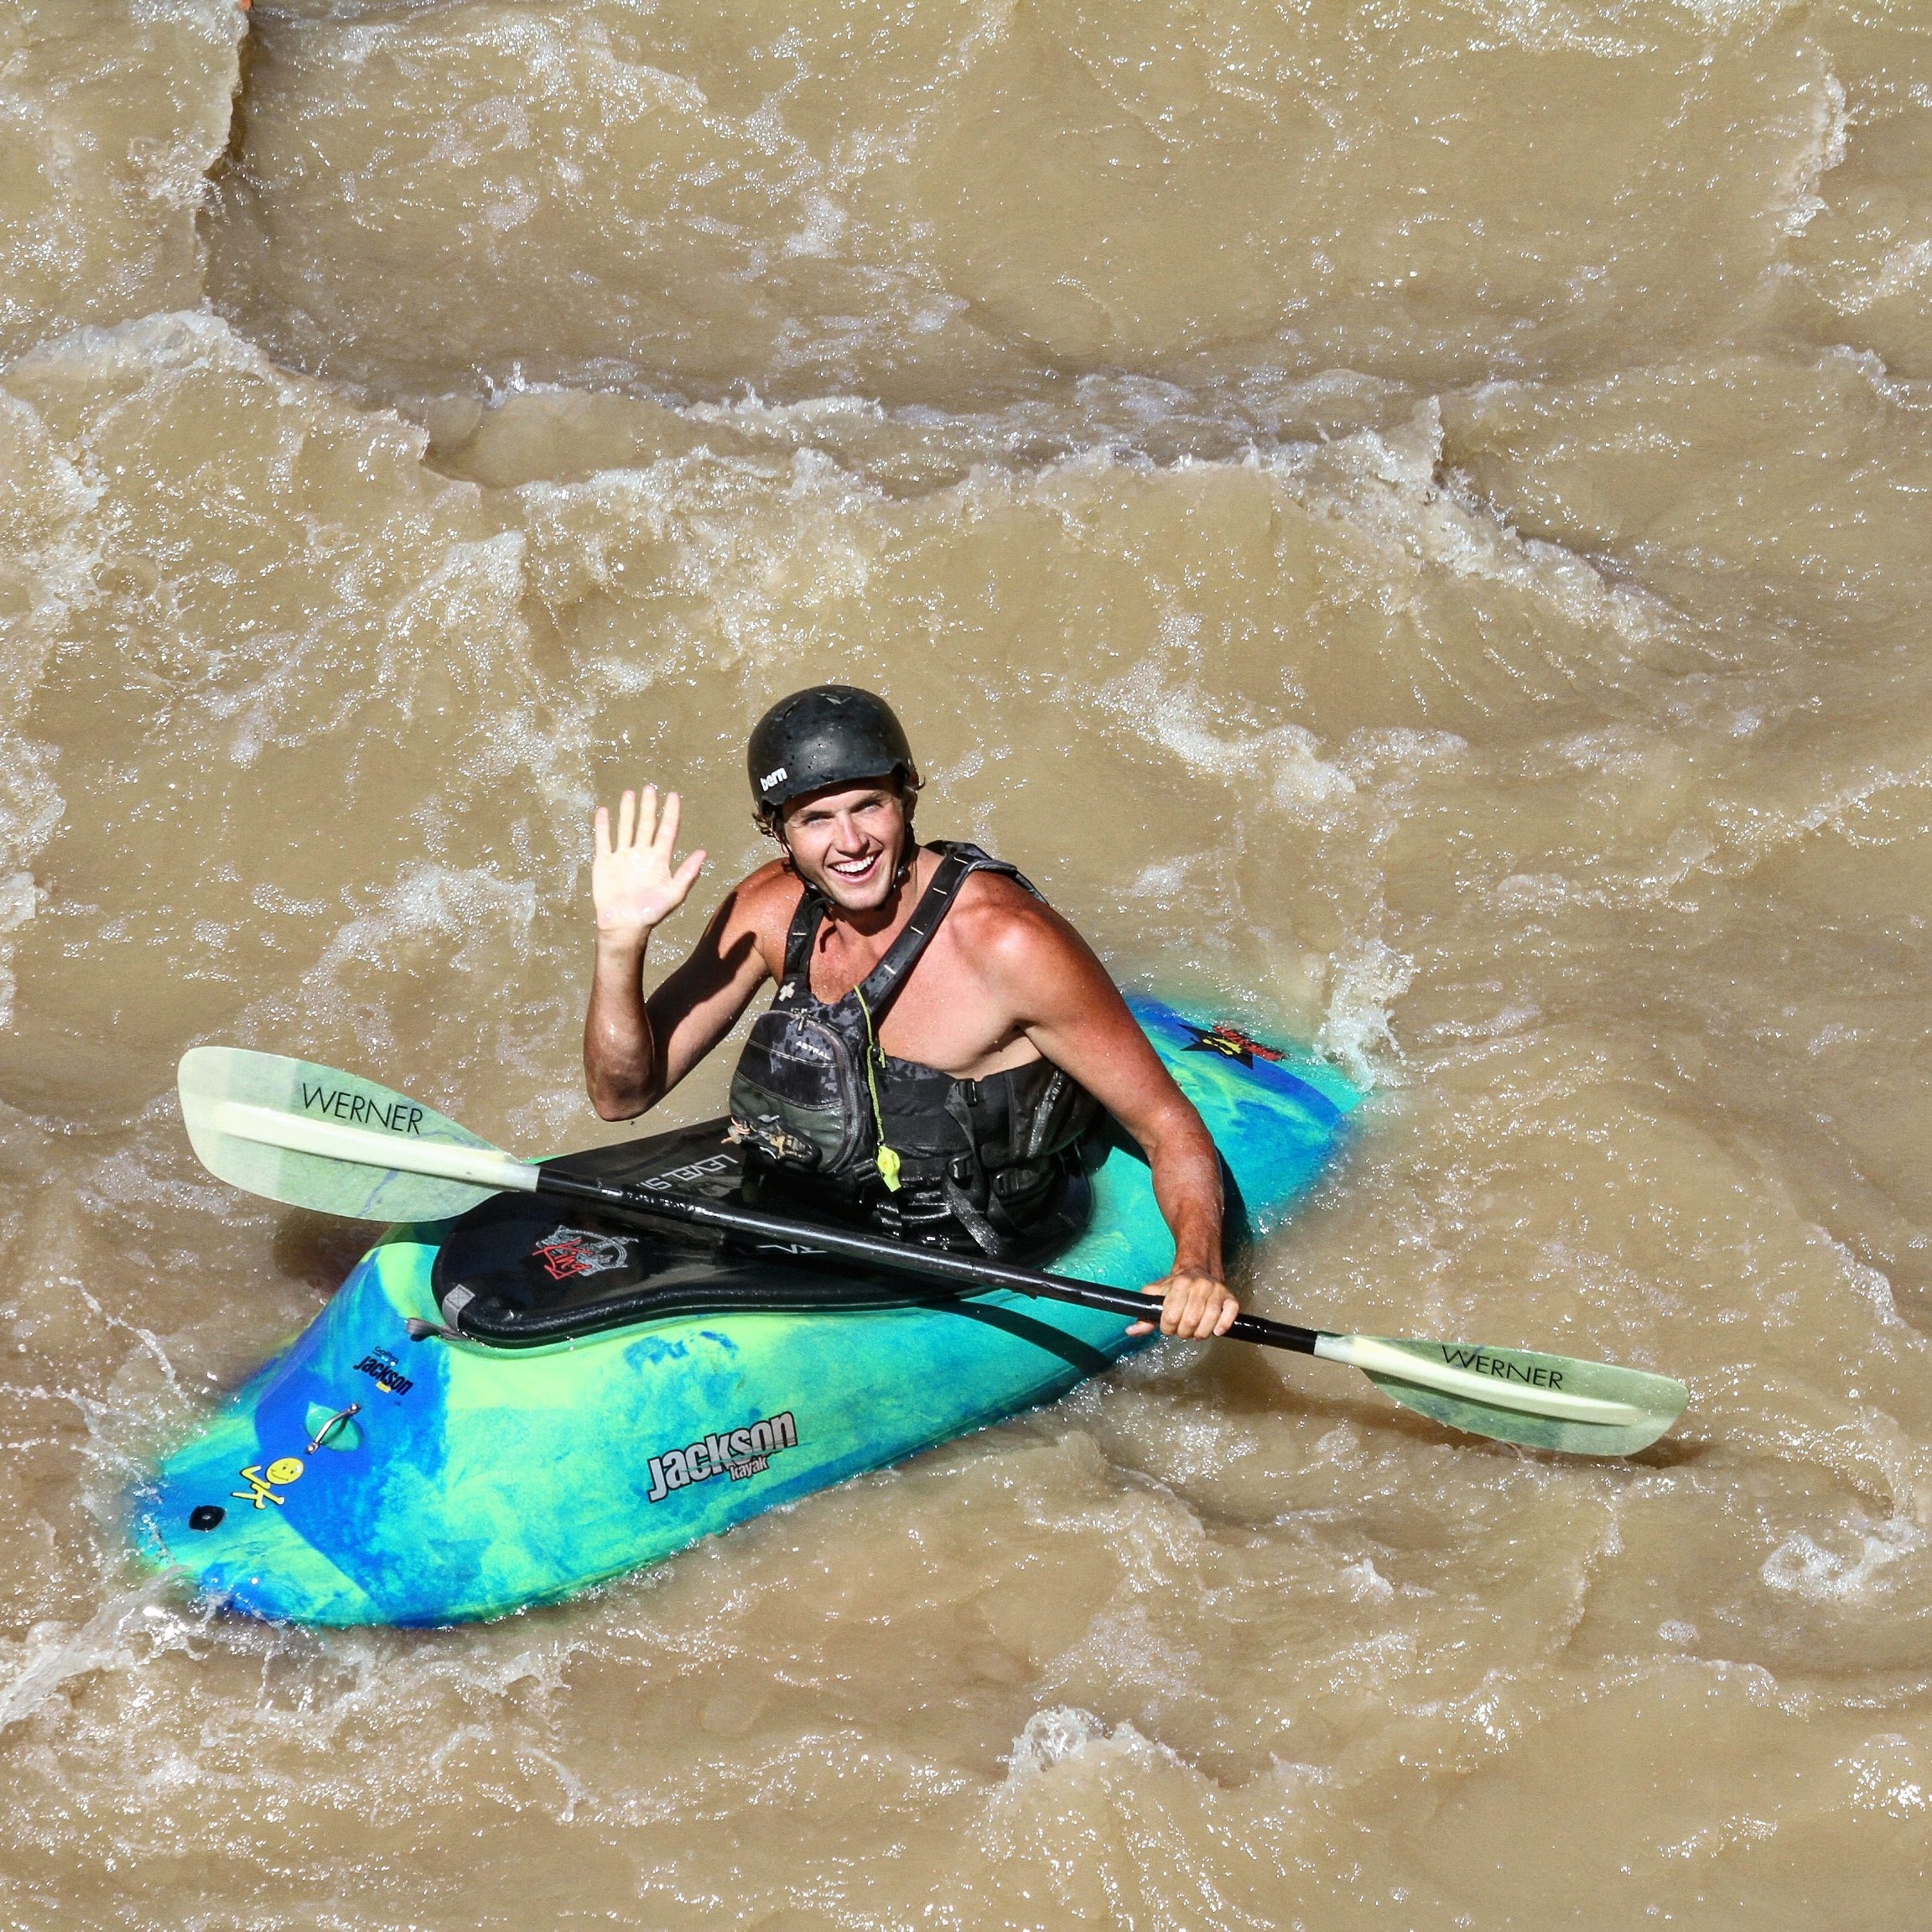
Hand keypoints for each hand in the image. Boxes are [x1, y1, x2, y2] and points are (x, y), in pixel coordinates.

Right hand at [592, 786, 706, 944]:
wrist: (624, 926)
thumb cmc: (651, 913)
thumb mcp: (674, 894)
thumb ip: (687, 873)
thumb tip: (704, 853)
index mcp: (659, 860)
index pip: (666, 830)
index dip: (670, 813)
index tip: (673, 795)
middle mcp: (641, 855)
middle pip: (646, 825)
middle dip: (648, 807)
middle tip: (650, 788)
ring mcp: (622, 857)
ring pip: (625, 828)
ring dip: (627, 811)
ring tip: (629, 794)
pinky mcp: (605, 863)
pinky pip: (604, 840)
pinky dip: (603, 826)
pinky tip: (604, 811)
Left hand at [1127, 1268, 1238, 1340]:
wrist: (1197, 1269)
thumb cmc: (1174, 1286)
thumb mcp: (1156, 1295)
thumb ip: (1144, 1315)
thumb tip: (1131, 1331)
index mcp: (1179, 1283)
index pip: (1171, 1315)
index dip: (1168, 1327)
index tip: (1168, 1326)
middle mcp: (1200, 1285)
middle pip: (1190, 1321)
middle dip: (1183, 1332)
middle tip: (1182, 1330)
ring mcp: (1217, 1291)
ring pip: (1210, 1321)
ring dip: (1200, 1333)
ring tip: (1195, 1331)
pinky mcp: (1230, 1297)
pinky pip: (1231, 1314)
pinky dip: (1223, 1325)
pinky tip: (1215, 1330)